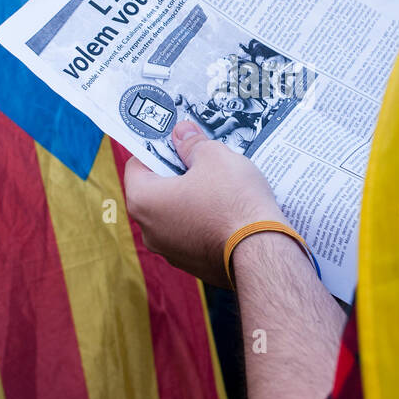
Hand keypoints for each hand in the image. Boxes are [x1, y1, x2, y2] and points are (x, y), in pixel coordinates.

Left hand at [123, 121, 283, 284]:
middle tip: (202, 158)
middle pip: (156, 190)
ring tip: (221, 184)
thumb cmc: (233, 202)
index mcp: (143, 200)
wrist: (262, 251)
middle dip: (178, 172)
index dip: (158, 148)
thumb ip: (192, 143)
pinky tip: (228, 210)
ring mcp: (171, 251)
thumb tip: (183, 134)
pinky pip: (193, 233)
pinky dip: (205, 221)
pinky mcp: (193, 264)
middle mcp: (150, 230)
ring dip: (192, 198)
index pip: (137, 164)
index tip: (177, 140)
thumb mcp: (214, 156)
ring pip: (176, 214)